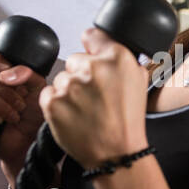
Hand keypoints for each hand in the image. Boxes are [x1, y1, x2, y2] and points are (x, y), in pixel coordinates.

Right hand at [0, 53, 47, 175]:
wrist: (29, 142)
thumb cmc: (33, 116)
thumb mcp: (38, 89)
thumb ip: (27, 73)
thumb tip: (3, 74)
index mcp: (0, 73)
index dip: (7, 71)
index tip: (22, 86)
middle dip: (7, 92)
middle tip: (20, 106)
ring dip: (0, 105)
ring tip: (13, 116)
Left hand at [40, 28, 148, 168]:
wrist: (116, 153)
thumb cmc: (128, 120)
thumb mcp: (139, 80)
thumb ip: (122, 58)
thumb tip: (104, 43)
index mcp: (117, 57)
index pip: (91, 35)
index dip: (92, 49)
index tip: (92, 59)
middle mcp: (92, 67)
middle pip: (75, 60)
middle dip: (81, 75)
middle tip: (94, 97)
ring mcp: (71, 84)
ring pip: (62, 78)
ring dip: (69, 91)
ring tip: (85, 110)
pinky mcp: (53, 101)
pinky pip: (49, 94)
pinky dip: (57, 104)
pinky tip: (73, 116)